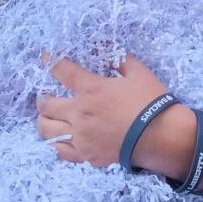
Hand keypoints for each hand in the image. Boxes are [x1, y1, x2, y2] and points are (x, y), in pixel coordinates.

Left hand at [35, 51, 190, 172]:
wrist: (160, 137)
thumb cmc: (151, 101)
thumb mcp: (138, 72)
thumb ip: (120, 58)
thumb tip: (108, 46)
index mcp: (91, 89)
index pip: (61, 70)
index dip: (50, 60)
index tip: (44, 55)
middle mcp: (80, 113)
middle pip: (47, 105)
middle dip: (42, 98)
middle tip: (43, 96)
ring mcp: (81, 136)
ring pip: (47, 129)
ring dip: (43, 120)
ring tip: (45, 117)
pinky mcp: (87, 155)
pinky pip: (61, 150)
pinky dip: (55, 142)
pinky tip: (57, 138)